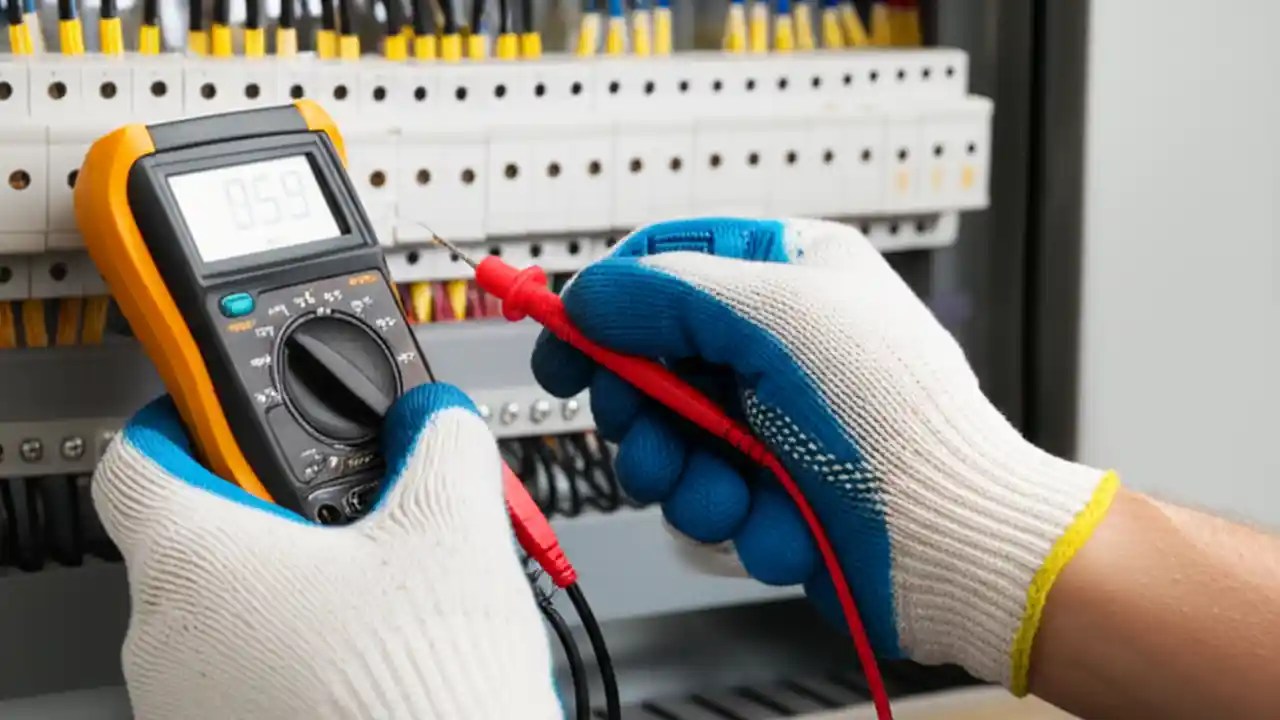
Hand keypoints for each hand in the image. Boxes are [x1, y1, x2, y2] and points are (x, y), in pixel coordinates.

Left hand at [93, 384, 559, 719]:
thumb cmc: (423, 690)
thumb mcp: (454, 529)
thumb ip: (438, 443)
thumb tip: (435, 418)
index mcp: (199, 563)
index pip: (141, 457)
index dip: (192, 422)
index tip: (239, 419)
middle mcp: (165, 642)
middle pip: (202, 540)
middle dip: (283, 516)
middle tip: (356, 515)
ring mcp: (183, 707)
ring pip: (227, 617)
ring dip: (294, 593)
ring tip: (380, 598)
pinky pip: (244, 679)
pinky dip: (296, 656)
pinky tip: (368, 657)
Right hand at [532, 218, 1117, 692]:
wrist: (955, 542)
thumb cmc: (897, 420)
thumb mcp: (778, 321)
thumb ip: (667, 296)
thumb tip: (588, 294)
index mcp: (789, 274)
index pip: (667, 263)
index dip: (607, 302)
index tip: (563, 343)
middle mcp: (775, 344)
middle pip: (650, 360)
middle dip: (645, 409)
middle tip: (651, 429)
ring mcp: (770, 418)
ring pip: (666, 437)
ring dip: (686, 474)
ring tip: (728, 489)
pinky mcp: (767, 488)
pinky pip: (702, 495)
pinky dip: (731, 515)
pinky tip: (776, 519)